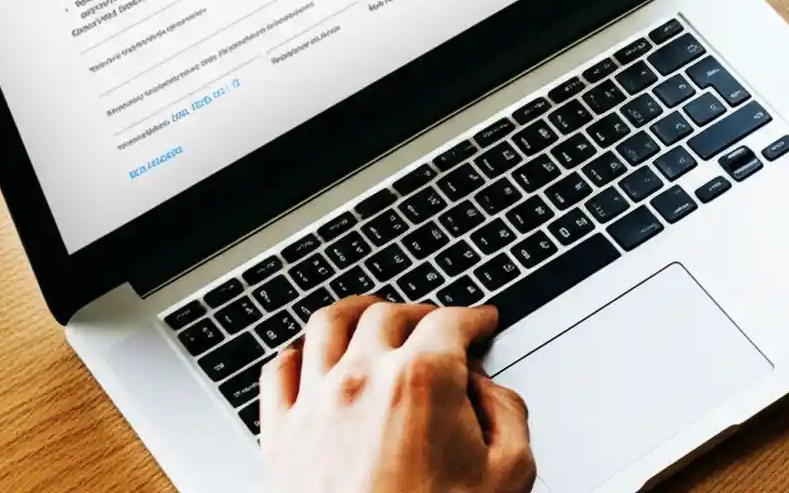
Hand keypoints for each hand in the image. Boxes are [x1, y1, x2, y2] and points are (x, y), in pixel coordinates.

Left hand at [259, 298, 535, 492]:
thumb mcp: (509, 475)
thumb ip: (509, 416)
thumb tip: (490, 392)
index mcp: (421, 381)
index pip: (450, 321)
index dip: (473, 317)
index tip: (480, 322)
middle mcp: (361, 380)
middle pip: (388, 314)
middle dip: (419, 313)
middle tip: (436, 324)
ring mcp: (314, 405)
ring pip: (327, 325)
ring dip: (356, 313)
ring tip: (371, 315)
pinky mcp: (281, 437)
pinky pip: (279, 371)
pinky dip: (298, 354)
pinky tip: (311, 358)